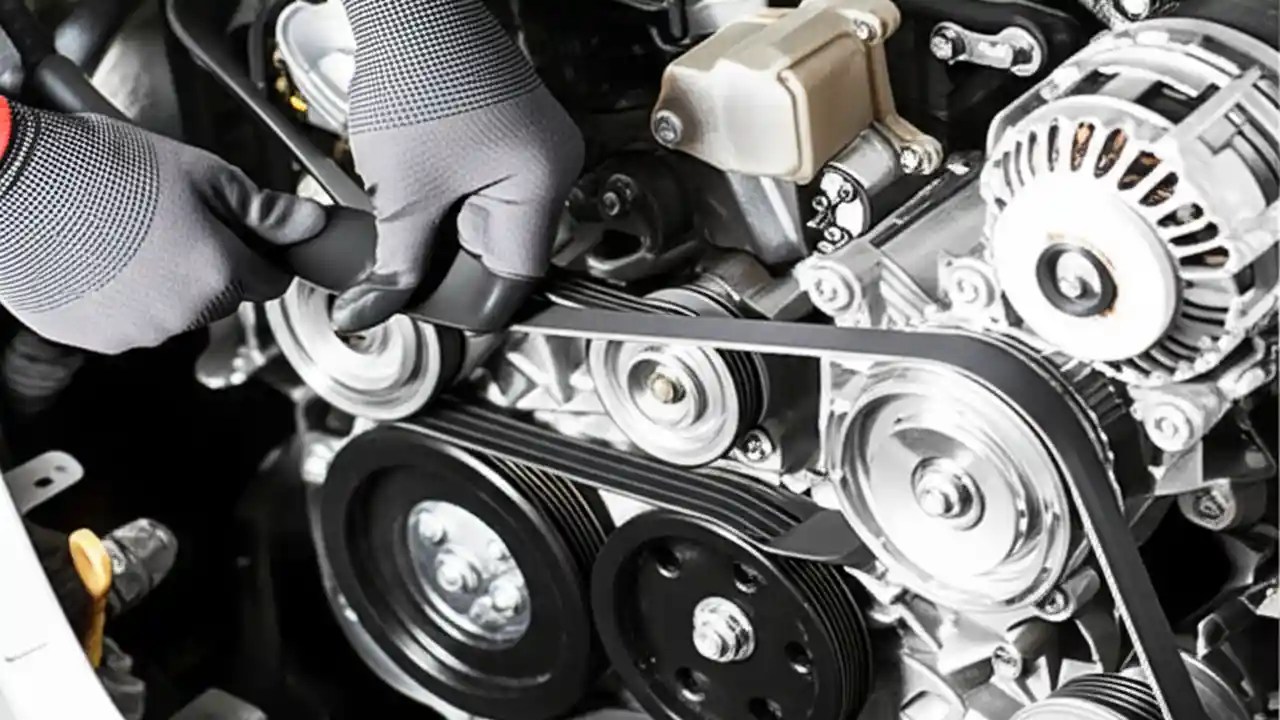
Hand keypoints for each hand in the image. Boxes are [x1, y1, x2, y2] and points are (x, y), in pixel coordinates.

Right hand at [0, 97, 326, 353]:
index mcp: (221, 273)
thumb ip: (263, 209)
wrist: (14, 184)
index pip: (271, 280)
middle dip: (210, 263)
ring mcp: (137, 332)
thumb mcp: (201, 173)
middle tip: (171, 218)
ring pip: (174, 310)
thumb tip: (311, 226)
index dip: (261, 253)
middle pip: (222, 295)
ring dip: (164, 281)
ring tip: (125, 232)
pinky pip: (126, 321)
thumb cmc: (103, 169)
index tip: (242, 232)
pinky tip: (98, 256)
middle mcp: (185, 315)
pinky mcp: (95, 339)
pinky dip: (121, 297)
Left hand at [329, 0, 583, 332]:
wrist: (411, 8)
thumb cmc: (418, 73)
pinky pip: (489, 189)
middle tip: (407, 253)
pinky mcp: (516, 135)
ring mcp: (538, 149)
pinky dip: (452, 197)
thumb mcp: (401, 191)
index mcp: (543, 183)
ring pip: (491, 222)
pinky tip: (424, 181)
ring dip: (448, 225)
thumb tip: (372, 310)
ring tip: (413, 201)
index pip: (515, 278)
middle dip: (452, 257)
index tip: (433, 315)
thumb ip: (394, 264)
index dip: (469, 303)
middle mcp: (555, 167)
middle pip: (504, 251)